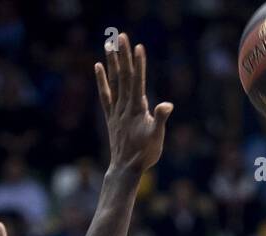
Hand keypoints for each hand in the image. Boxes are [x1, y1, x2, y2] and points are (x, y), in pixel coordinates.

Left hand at [95, 33, 172, 171]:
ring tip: (109, 44)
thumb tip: (167, 105)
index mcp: (137, 110)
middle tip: (121, 36)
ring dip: (112, 62)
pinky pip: (105, 95)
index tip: (139, 47)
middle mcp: (125, 107)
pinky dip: (101, 81)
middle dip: (123, 56)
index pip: (138, 82)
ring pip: (114, 82)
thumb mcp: (157, 138)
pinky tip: (98, 66)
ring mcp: (116, 111)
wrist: (126, 169)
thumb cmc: (145, 154)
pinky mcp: (111, 116)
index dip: (138, 64)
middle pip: (124, 77)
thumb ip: (160, 120)